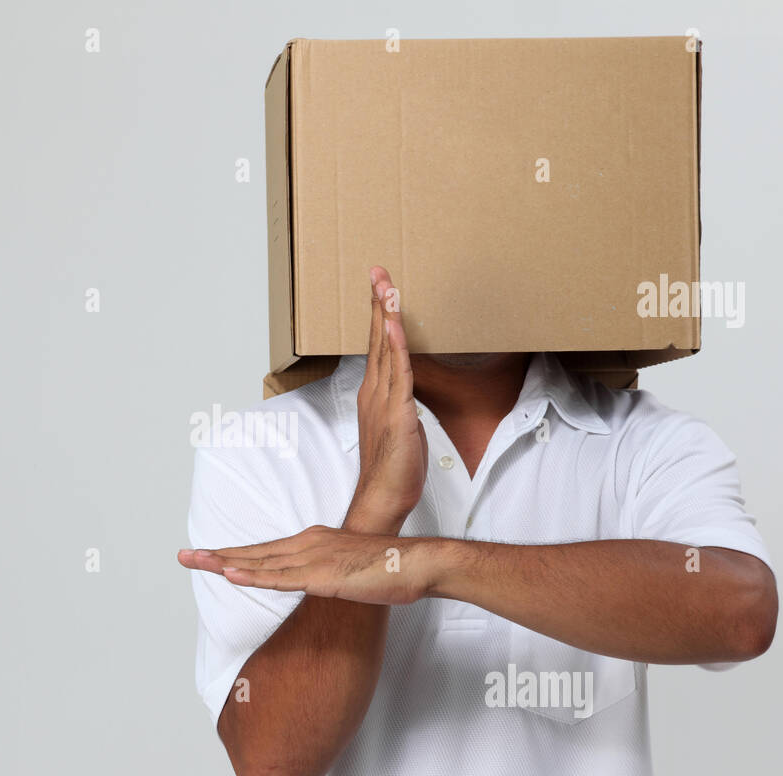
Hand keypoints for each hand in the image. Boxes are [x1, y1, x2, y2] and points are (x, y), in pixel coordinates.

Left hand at [178, 527, 439, 605]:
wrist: (417, 564)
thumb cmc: (389, 569)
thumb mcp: (349, 571)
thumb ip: (328, 577)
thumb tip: (317, 587)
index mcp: (312, 543)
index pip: (264, 551)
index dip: (233, 554)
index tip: (206, 557)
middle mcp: (307, 544)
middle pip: (253, 552)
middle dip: (215, 556)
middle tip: (182, 556)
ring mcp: (313, 558)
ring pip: (259, 562)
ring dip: (224, 563)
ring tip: (194, 562)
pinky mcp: (323, 576)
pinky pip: (282, 578)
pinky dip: (254, 577)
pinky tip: (232, 577)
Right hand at [347, 267, 427, 533]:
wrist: (383, 497)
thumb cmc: (392, 469)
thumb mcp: (401, 429)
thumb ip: (402, 406)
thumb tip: (408, 396)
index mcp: (374, 394)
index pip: (376, 346)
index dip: (378, 315)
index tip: (379, 287)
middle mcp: (374, 392)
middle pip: (377, 338)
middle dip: (378, 302)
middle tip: (378, 271)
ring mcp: (383, 401)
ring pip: (385, 348)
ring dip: (386, 315)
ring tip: (387, 286)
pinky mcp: (397, 412)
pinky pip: (398, 372)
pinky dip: (395, 346)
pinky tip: (394, 325)